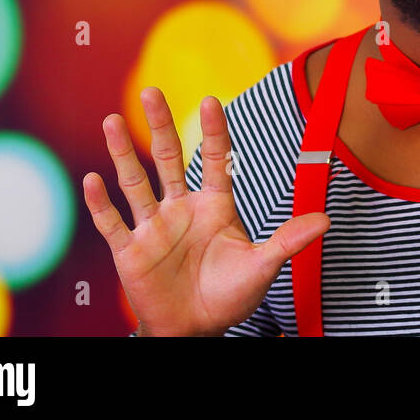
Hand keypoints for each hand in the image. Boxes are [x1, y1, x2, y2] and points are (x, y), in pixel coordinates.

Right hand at [83, 87, 329, 336]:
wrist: (195, 330)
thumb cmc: (229, 295)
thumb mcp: (262, 267)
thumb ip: (288, 241)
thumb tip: (327, 221)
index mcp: (215, 206)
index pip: (215, 160)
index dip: (214, 131)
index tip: (211, 100)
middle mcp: (181, 209)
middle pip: (168, 158)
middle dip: (159, 124)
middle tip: (151, 90)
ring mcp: (153, 228)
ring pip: (135, 183)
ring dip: (122, 153)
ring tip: (111, 120)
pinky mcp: (130, 252)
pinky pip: (113, 223)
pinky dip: (101, 203)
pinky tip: (91, 178)